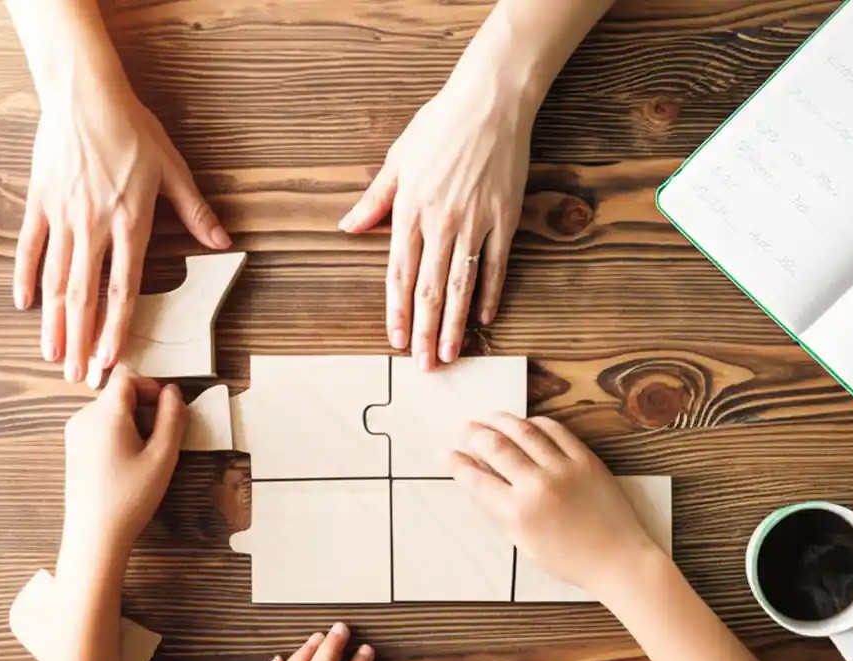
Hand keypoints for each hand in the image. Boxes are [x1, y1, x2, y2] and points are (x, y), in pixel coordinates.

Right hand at [15, 76, 230, 383]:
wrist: (85, 95)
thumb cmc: (132, 130)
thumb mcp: (173, 168)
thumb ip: (195, 210)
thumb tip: (224, 240)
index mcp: (129, 223)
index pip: (122, 289)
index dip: (115, 328)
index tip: (110, 359)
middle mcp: (92, 227)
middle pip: (85, 296)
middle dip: (81, 341)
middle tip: (77, 376)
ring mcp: (62, 216)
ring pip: (55, 280)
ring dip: (54, 321)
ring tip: (52, 355)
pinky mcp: (39, 202)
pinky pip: (30, 247)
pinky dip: (26, 277)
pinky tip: (25, 305)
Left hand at [62, 367, 184, 563]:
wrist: (95, 535)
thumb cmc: (131, 496)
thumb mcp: (162, 456)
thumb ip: (172, 418)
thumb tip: (173, 392)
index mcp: (105, 414)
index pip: (127, 379)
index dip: (150, 387)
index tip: (168, 408)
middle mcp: (84, 417)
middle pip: (117, 395)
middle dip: (143, 407)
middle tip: (162, 436)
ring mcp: (74, 434)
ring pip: (108, 412)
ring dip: (131, 422)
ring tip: (146, 453)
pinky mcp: (73, 450)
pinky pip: (98, 428)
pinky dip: (117, 434)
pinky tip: (127, 463)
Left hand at [339, 80, 533, 369]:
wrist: (491, 102)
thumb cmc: (440, 126)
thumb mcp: (398, 159)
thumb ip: (374, 199)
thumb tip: (348, 227)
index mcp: (409, 210)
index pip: (398, 273)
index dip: (396, 312)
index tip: (396, 341)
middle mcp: (440, 222)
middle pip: (429, 289)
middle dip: (425, 332)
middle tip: (424, 367)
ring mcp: (475, 222)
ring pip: (461, 285)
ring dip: (455, 325)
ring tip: (452, 355)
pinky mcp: (504, 218)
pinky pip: (496, 265)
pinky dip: (490, 294)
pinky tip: (485, 318)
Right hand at [450, 412, 661, 598]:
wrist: (618, 560)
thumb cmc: (569, 559)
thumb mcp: (524, 543)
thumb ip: (499, 511)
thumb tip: (478, 481)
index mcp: (517, 515)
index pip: (476, 480)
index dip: (456, 463)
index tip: (446, 453)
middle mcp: (537, 488)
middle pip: (495, 447)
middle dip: (473, 434)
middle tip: (464, 428)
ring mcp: (563, 470)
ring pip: (523, 431)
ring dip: (501, 420)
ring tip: (488, 417)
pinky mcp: (586, 460)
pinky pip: (556, 430)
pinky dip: (536, 422)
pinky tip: (526, 423)